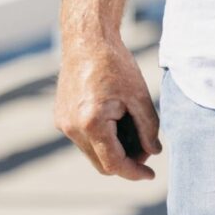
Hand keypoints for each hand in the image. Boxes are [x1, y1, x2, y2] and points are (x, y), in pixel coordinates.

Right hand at [55, 35, 161, 181]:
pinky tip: (117, 121)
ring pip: (92, 153)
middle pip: (101, 164)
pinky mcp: (61, 118)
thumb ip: (148, 128)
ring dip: (113, 150)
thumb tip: (153, 153)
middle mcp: (71, 128)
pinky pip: (84, 140)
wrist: (87, 39)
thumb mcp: (139, 96)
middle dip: (126, 162)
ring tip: (133, 129)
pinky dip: (102, 139)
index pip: (114, 164)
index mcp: (91, 123)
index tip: (151, 175)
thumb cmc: (115, 63)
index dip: (134, 172)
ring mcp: (63, 123)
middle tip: (146, 148)